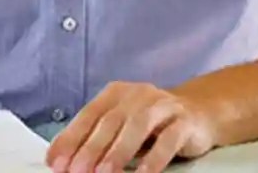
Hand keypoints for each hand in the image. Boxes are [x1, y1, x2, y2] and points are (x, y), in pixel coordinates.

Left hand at [46, 81, 216, 172]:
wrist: (200, 113)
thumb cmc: (153, 123)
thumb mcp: (121, 125)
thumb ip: (95, 137)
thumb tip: (61, 160)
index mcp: (116, 93)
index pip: (88, 115)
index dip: (71, 138)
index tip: (56, 162)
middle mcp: (138, 94)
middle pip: (110, 121)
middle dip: (90, 149)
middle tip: (76, 171)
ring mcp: (162, 105)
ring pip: (137, 126)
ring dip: (118, 152)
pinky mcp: (184, 121)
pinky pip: (168, 140)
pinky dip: (154, 159)